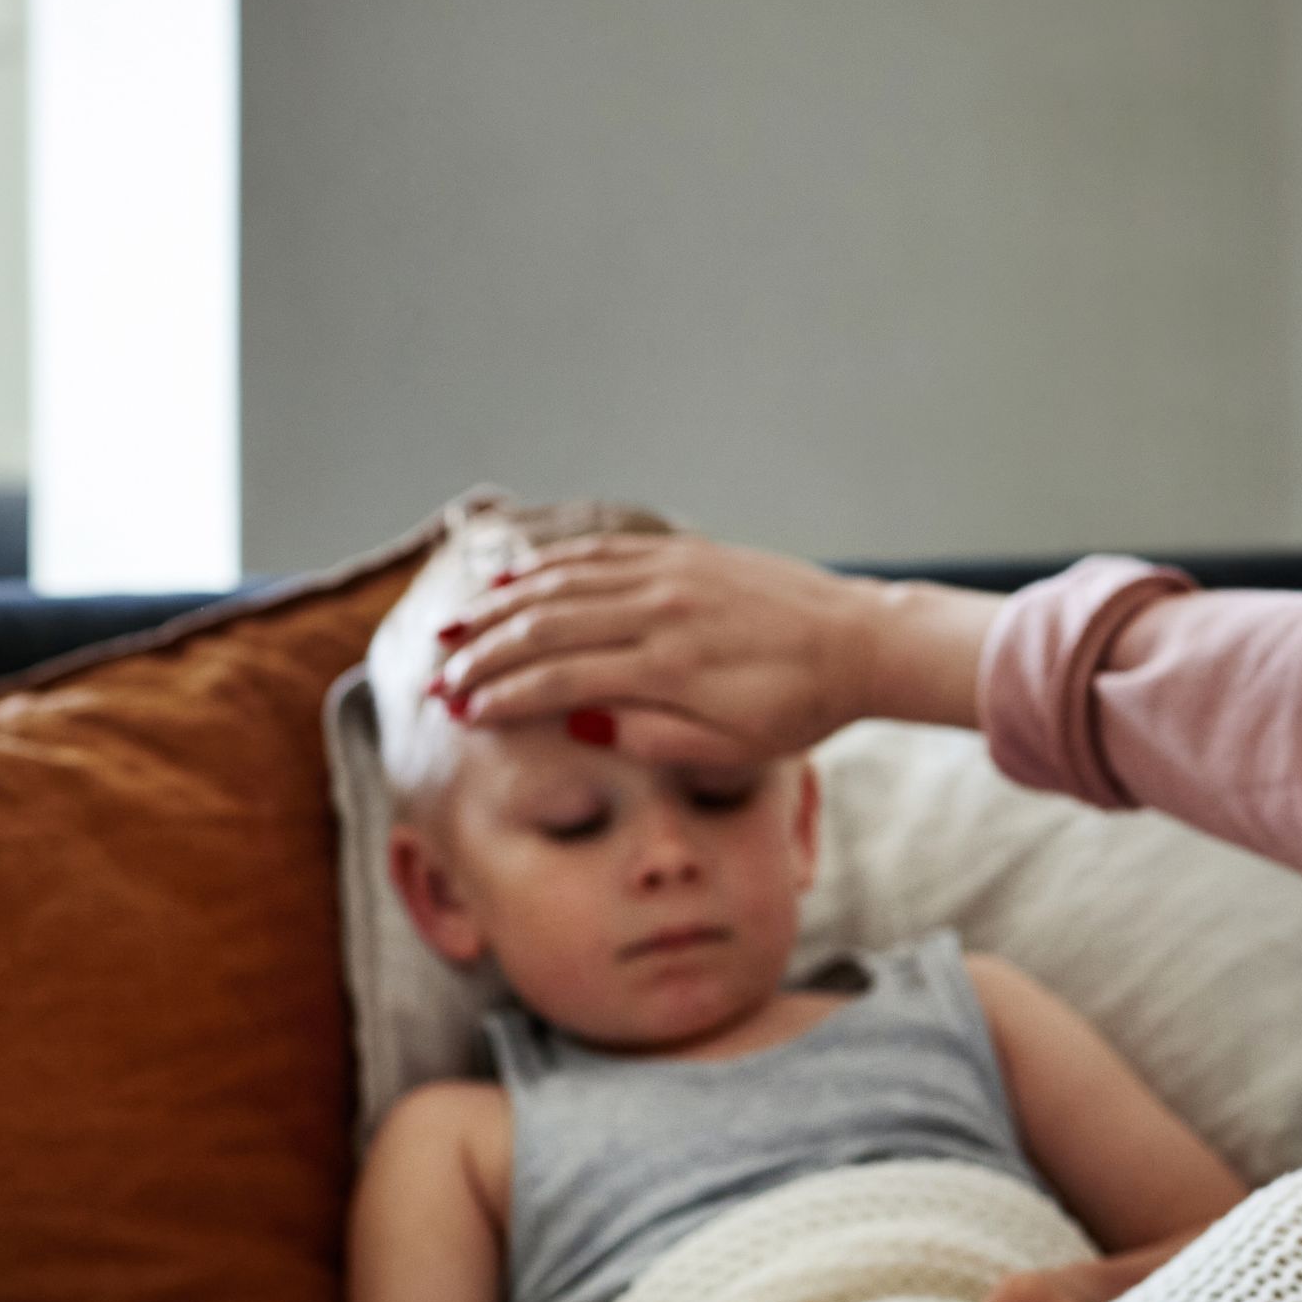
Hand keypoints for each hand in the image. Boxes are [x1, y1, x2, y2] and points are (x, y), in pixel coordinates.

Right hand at [431, 531, 998, 762]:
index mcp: (669, 668)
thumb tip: (578, 723)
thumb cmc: (800, 708)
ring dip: (502, 606)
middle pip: (546, 625)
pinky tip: (516, 581)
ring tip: (456, 629)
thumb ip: (652, 738)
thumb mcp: (732, 748)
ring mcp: (672, 574)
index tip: (461, 714)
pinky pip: (601, 553)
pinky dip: (550, 566)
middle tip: (441, 677)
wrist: (860, 643)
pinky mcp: (685, 553)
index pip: (559, 678)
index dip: (502, 696)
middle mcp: (661, 611)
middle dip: (485, 652)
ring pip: (564, 583)